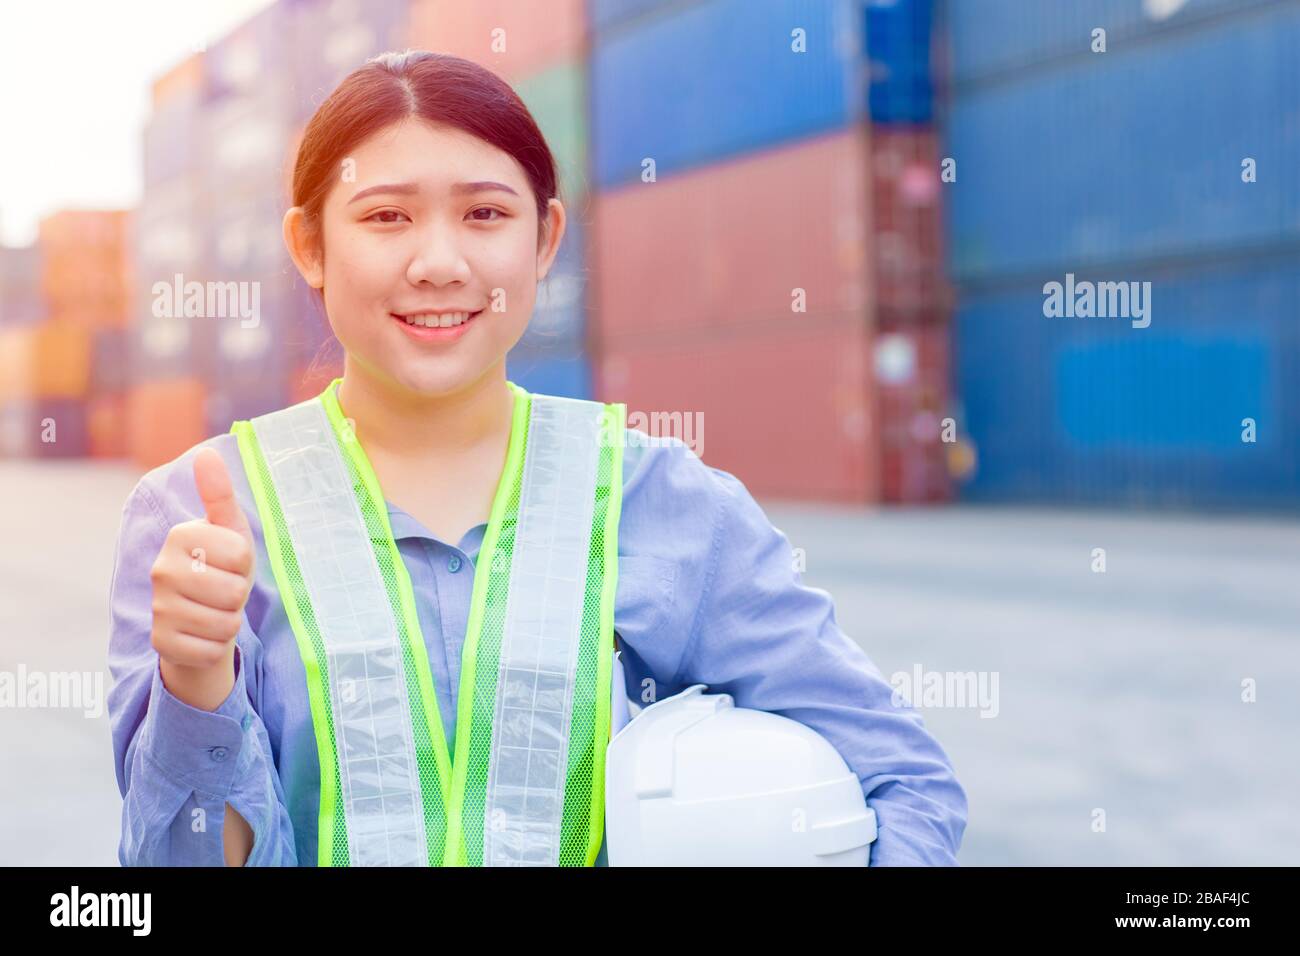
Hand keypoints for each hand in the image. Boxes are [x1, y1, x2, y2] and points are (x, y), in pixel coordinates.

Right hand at [150, 448, 255, 706]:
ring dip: (230, 621)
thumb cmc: (221, 568)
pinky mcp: (161, 642)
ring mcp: (158, 608)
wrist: (202, 618)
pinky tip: (204, 634)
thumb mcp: (230, 531)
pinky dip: (217, 646)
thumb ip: (220, 495)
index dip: (245, 563)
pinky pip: (212, 649)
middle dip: (239, 595)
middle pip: (234, 591)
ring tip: (215, 610)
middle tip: (224, 590)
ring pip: (225, 623)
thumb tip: (206, 452)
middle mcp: (161, 570)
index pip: (240, 554)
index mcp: (180, 536)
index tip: (229, 562)